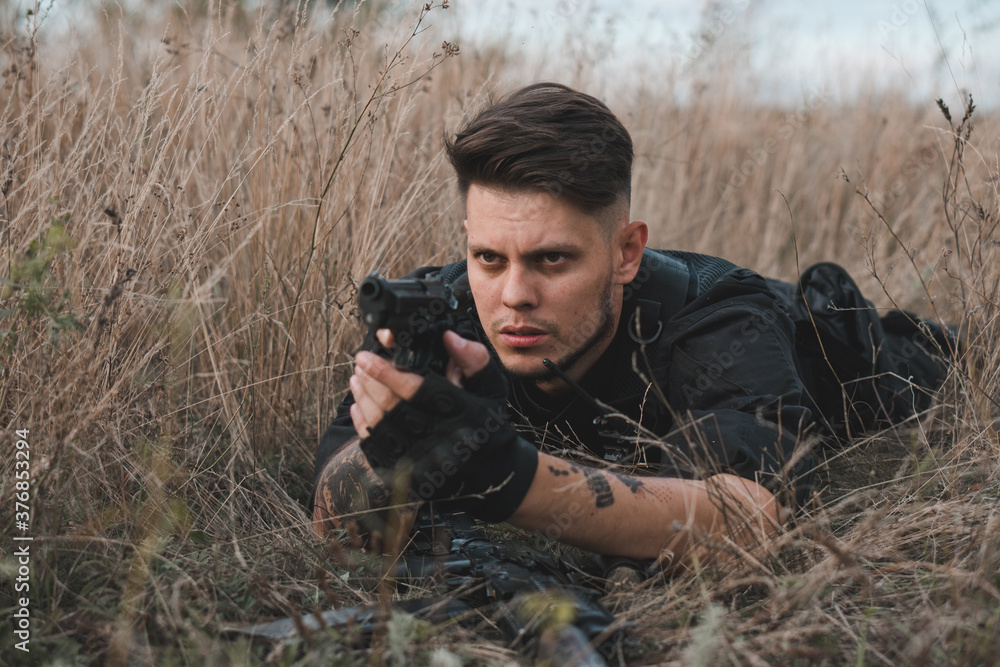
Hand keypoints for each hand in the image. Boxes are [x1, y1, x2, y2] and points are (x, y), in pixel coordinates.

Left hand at [357, 330, 538, 521]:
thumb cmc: (486, 423)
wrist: (489, 472)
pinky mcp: (408, 474)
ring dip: (363, 399)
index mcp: (460, 414)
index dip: (387, 372)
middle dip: (370, 382)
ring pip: (381, 426)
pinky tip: (358, 405)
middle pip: (393, 407)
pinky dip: (363, 425)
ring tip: (357, 379)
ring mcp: (422, 460)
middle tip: (360, 363)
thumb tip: (448, 336)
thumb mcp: (491, 388)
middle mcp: (439, 439)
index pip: (416, 390)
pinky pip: (376, 448)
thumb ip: (473, 359)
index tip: (367, 355)